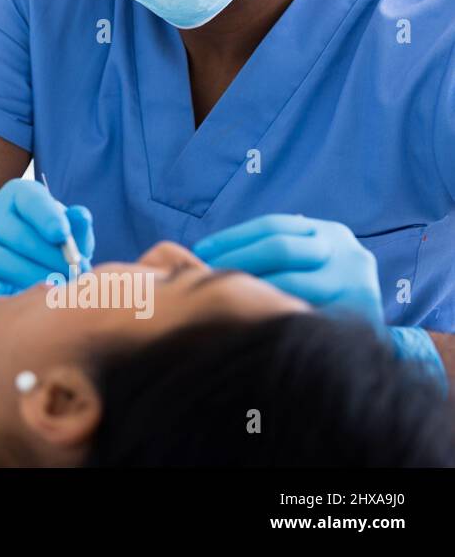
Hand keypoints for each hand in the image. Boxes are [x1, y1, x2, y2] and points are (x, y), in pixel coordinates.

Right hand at [0, 179, 93, 313]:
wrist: (17, 261)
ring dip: (28, 276)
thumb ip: (77, 225)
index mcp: (17, 195)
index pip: (28, 199)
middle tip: (71, 274)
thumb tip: (80, 217)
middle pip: (12, 232)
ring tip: (56, 289)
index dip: (44, 216)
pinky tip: (22, 298)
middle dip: (46, 256)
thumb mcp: (67, 230)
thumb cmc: (49, 242)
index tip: (62, 235)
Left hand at [192, 214, 382, 322]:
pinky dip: (271, 312)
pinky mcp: (355, 317)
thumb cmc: (319, 295)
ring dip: (249, 287)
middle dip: (237, 258)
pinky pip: (301, 312)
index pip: (273, 225)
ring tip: (219, 296)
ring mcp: (355, 284)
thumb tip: (204, 256)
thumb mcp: (306, 264)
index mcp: (332, 233)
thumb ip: (271, 254)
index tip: (200, 250)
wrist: (369, 346)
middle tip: (206, 274)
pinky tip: (246, 317)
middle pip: (280, 247)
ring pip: (289, 281)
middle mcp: (349, 253)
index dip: (232, 237)